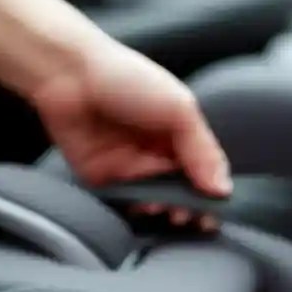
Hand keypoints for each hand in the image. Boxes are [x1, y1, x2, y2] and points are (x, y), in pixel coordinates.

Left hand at [32, 41, 231, 231]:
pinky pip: (125, 202)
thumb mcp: (178, 108)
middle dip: (190, 208)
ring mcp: (130, 166)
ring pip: (156, 201)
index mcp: (179, 131)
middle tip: (193, 217)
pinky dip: (137, 209)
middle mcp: (156, 151)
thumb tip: (222, 189)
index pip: (204, 171)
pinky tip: (144, 207)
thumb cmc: (125, 77)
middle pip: (182, 191)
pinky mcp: (103, 177)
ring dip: (165, 210)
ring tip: (169, 210)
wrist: (69, 74)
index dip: (212, 194)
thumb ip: (203, 150)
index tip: (216, 212)